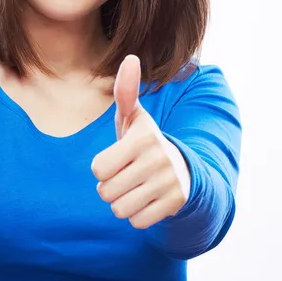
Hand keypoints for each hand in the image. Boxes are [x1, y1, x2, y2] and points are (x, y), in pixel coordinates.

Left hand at [91, 55, 190, 228]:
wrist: (183, 168)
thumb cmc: (145, 141)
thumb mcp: (133, 118)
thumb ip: (126, 92)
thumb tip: (131, 58)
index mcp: (142, 137)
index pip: (98, 169)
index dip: (102, 167)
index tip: (117, 159)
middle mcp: (159, 158)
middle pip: (106, 192)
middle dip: (110, 187)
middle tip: (126, 175)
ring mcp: (170, 182)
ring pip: (120, 210)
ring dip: (122, 202)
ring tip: (136, 187)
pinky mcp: (177, 204)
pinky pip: (137, 222)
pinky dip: (138, 215)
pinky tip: (148, 199)